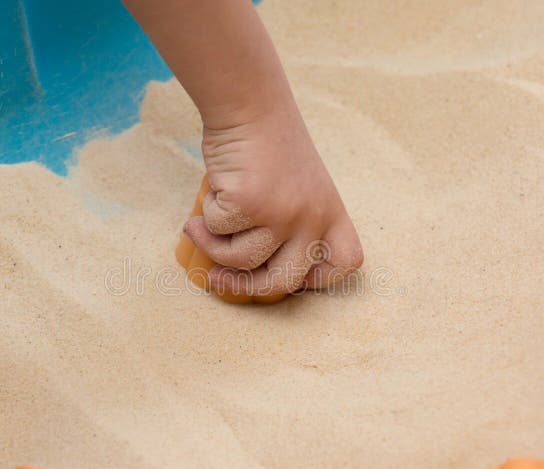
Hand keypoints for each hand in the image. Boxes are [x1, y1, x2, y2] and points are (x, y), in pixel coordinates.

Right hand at [183, 99, 362, 295]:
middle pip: (283, 281)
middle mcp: (314, 218)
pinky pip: (218, 232)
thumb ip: (291, 226)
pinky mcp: (251, 204)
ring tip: (198, 226)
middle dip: (244, 286)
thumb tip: (247, 270)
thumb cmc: (268, 147)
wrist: (250, 106)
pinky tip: (212, 193)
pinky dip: (206, 218)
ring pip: (240, 260)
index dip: (316, 279)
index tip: (285, 272)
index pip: (344, 264)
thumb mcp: (299, 188)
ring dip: (212, 246)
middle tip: (219, 278)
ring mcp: (284, 213)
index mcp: (332, 213)